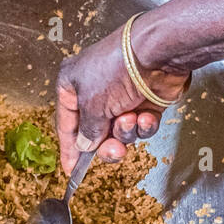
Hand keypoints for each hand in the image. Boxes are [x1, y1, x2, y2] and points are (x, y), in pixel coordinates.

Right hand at [56, 15, 188, 173]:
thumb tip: (85, 145)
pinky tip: (145, 116)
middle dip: (106, 144)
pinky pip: (141, 126)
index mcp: (73, 85)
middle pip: (96, 133)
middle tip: (114, 150)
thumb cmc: (116, 69)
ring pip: (120, 132)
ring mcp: (121, 97)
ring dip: (126, 132)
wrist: (156, 54)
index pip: (67, 124)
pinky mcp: (145, 101)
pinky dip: (144, 125)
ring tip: (130, 119)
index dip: (70, 149)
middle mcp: (95, 90)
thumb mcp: (92, 106)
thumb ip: (87, 132)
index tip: (71, 169)